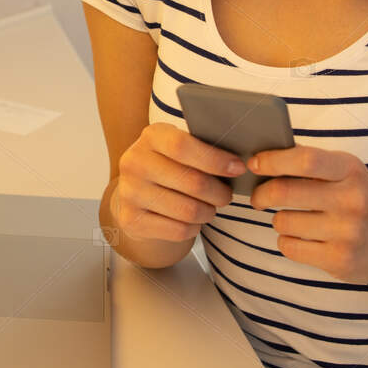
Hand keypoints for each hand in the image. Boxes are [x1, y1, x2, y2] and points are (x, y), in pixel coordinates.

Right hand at [111, 122, 244, 242]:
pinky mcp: (131, 220)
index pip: (183, 146)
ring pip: (189, 210)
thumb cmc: (168, 167)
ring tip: (209, 208)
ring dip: (208, 212)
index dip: (215, 160)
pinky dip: (194, 227)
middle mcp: (135, 162)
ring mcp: (130, 193)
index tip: (238, 168)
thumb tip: (237, 164)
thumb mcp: (179, 148)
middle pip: (193, 182)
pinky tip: (192, 220)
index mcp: (151, 137)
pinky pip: (178, 230)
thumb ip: (203, 149)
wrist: (135, 194)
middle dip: (219, 192)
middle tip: (226, 195)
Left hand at [246, 144, 367, 284]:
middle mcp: (352, 200)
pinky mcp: (339, 260)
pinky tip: (302, 238)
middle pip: (284, 191)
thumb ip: (312, 163)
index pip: (304, 160)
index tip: (254, 164)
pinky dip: (287, 241)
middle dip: (261, 194)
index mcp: (351, 171)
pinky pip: (289, 247)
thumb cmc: (359, 201)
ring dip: (278, 220)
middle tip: (258, 198)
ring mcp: (347, 232)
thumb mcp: (347, 173)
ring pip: (282, 221)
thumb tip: (265, 156)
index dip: (272, 161)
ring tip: (293, 220)